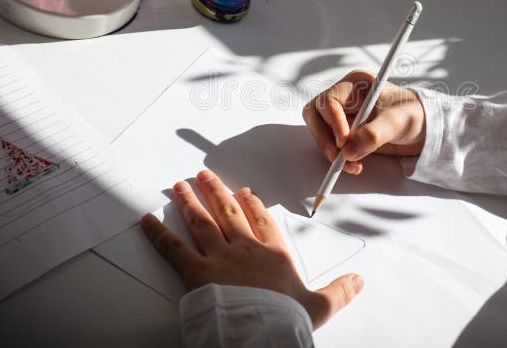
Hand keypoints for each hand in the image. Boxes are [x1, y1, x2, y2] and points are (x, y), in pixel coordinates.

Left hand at [140, 169, 362, 328]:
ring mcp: (219, 258)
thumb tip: (360, 280)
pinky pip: (173, 249)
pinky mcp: (196, 273)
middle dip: (216, 192)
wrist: (262, 335)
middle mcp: (245, 249)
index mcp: (274, 254)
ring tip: (180, 186)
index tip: (245, 192)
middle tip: (204, 176)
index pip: (263, 221)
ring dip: (190, 202)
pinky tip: (146, 221)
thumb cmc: (286, 320)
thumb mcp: (319, 306)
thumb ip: (339, 290)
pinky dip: (158, 234)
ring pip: (203, 222)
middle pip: (229, 212)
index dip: (253, 205)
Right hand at [302, 69, 425, 174]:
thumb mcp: (396, 122)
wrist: (423, 128)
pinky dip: (339, 158)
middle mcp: (345, 97)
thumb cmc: (413, 114)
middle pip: (316, 114)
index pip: (329, 100)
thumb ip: (373, 135)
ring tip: (351, 165)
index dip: (333, 121)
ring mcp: (343, 115)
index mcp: (355, 84)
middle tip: (337, 156)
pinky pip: (331, 145)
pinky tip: (354, 166)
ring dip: (331, 151)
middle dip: (323, 137)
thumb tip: (349, 152)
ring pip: (320, 132)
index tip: (344, 141)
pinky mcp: (345, 133)